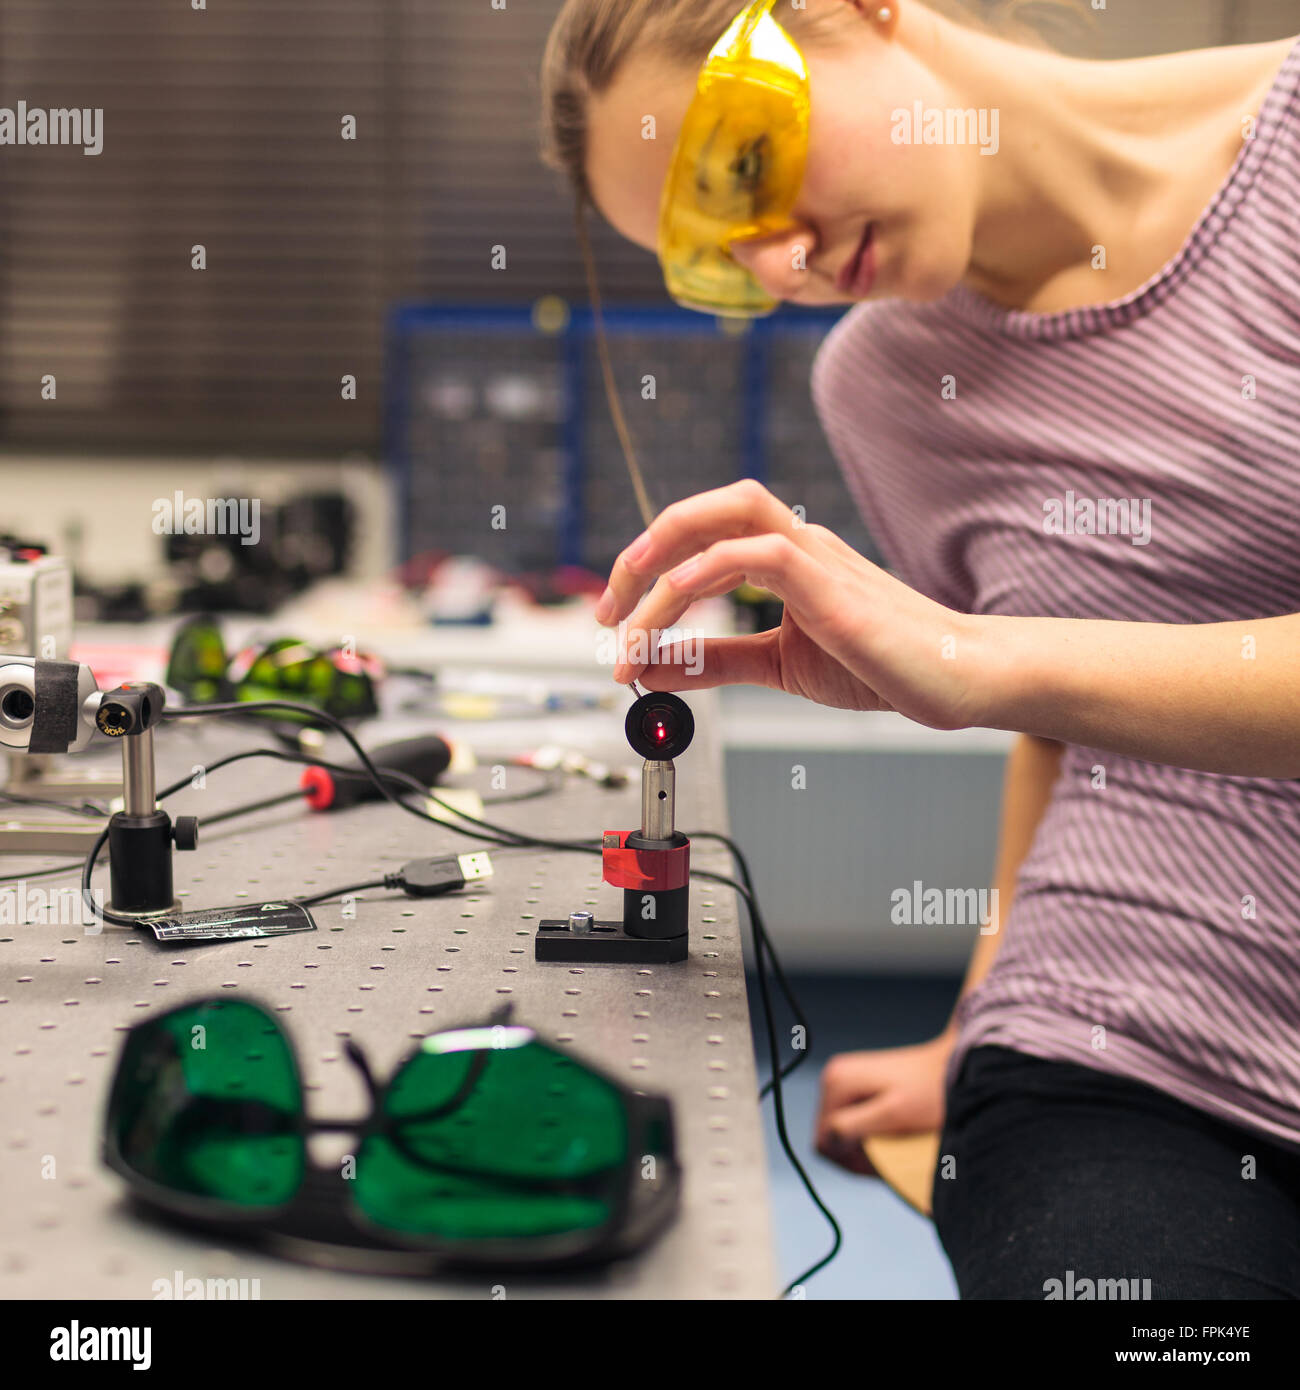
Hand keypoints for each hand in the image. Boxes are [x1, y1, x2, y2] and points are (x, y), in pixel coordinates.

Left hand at [594, 479, 994, 728]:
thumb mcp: (779, 665)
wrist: (956, 680)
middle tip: (607, 607)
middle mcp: (798, 545)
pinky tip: (677, 602)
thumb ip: (716, 661)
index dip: (649, 568)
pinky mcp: (832, 582)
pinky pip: (760, 552)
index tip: (616, 620)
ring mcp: (816, 557)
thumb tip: (652, 667)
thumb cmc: (883, 665)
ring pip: (726, 518)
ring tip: (626, 615)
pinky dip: (707, 570)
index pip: (703, 537)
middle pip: (708, 508)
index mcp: (787, 559)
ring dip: (661, 563)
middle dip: (643, 549)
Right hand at [814, 1035, 953, 1176]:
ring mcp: (845, 1081)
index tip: (880, 1164)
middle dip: (857, 1153)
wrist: (954, 1067)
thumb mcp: (894, 1114)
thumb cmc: (930, 1093)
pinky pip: (852, 1121)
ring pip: (842, 1131)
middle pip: (830, 1135)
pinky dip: (870, 1134)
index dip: (849, 1160)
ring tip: (894, 1147)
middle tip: (890, 1158)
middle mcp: (834, 1077)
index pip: (823, 1140)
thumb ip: (855, 1126)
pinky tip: (892, 1136)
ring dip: (865, 1145)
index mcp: (837, 1082)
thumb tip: (826, 1140)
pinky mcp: (857, 1087)